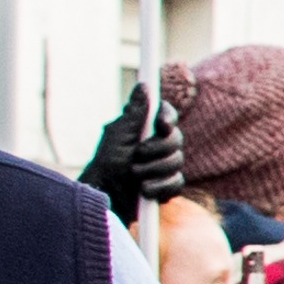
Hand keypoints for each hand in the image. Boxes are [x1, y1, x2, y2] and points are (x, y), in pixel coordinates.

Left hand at [80, 89, 184, 216]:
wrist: (106, 197)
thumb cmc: (106, 165)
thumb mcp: (119, 135)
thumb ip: (135, 112)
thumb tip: (143, 86)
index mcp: (145, 129)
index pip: (166, 115)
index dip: (168, 118)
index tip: (162, 125)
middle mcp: (157, 145)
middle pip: (176, 139)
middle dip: (157, 149)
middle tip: (137, 155)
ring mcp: (164, 165)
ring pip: (178, 161)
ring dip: (154, 170)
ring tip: (135, 176)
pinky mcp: (168, 185)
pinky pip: (178, 182)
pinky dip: (160, 187)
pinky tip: (145, 190)